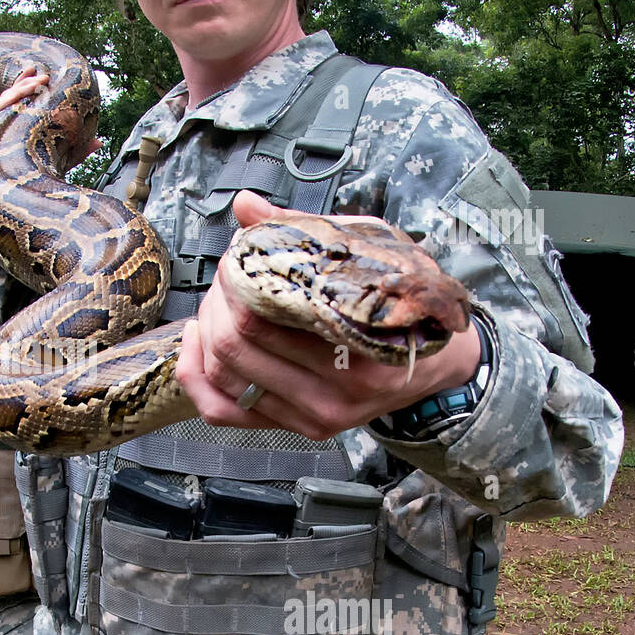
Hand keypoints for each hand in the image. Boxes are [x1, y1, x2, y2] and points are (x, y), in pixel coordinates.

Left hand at [176, 190, 480, 438]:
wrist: (438, 362)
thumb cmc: (406, 303)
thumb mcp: (372, 254)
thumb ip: (306, 230)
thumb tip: (245, 205)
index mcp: (360, 353)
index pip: (265, 316)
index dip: (236, 279)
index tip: (238, 254)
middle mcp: (335, 395)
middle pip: (237, 345)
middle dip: (218, 300)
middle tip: (227, 274)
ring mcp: (313, 418)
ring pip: (224, 375)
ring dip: (207, 330)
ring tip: (218, 300)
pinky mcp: (295, 428)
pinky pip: (223, 411)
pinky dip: (196, 375)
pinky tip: (196, 340)